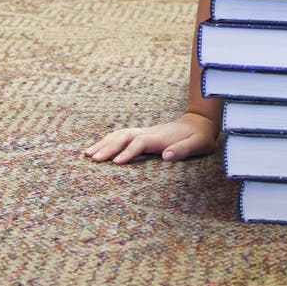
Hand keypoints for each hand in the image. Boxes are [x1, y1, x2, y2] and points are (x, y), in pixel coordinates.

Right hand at [85, 112, 218, 164]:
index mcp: (161, 137)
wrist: (200, 122)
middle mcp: (150, 132)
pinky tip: (98, 148)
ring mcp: (145, 132)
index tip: (116, 163)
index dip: (129, 152)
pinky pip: (122, 135)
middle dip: (108, 147)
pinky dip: (108, 140)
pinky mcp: (143, 134)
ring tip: (86, 154)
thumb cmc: (200, 137)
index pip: (141, 143)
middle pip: (125, 136)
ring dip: (104, 142)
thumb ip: (183, 149)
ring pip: (120, 134)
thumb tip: (166, 156)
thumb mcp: (198, 144)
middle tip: (91, 159)